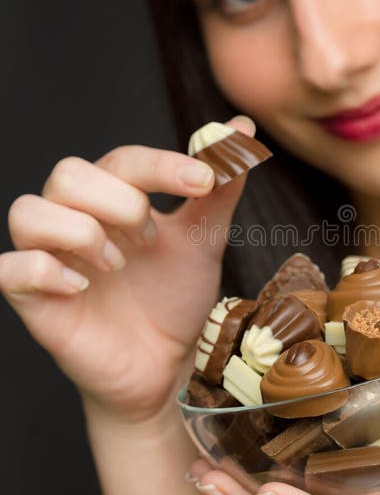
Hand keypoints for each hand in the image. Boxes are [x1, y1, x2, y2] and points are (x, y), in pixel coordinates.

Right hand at [0, 116, 254, 425]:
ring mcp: (49, 258)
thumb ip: (218, 190)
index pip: (123, 160)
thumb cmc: (173, 299)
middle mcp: (74, 219)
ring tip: (118, 263)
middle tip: (148, 237)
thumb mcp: (203, 243)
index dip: (161, 164)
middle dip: (117, 200)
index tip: (203, 182)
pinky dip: (45, 270)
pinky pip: (10, 269)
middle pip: (68, 174)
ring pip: (28, 211)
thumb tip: (241, 128)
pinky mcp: (32, 299)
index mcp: (112, 198)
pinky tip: (83, 287)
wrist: (163, 366)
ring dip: (80, 231)